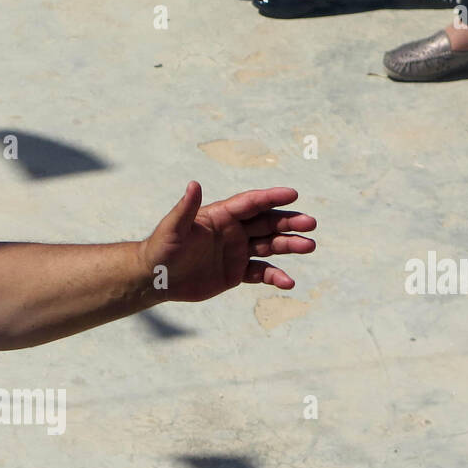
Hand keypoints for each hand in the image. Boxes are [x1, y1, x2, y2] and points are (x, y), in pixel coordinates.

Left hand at [140, 182, 315, 301]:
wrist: (157, 278)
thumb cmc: (162, 248)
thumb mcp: (173, 229)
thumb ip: (185, 209)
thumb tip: (193, 184)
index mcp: (221, 215)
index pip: (251, 203)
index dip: (271, 198)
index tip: (292, 195)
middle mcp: (233, 231)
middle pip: (267, 223)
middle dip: (288, 222)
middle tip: (310, 224)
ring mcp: (237, 251)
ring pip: (269, 246)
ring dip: (289, 245)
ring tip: (309, 246)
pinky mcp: (236, 273)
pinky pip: (261, 273)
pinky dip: (275, 276)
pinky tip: (289, 282)